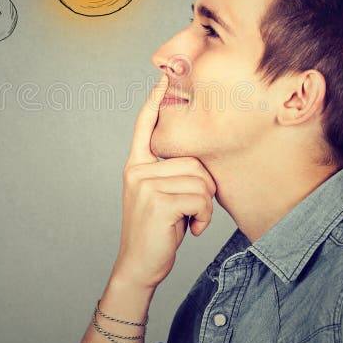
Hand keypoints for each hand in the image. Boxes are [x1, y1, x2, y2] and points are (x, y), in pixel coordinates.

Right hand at [111, 74, 216, 289]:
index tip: (164, 76)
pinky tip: (191, 229)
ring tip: (191, 220)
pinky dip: (204, 216)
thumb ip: (171, 173)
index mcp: (136, 165)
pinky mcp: (157, 200)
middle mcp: (137, 169)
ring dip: (205, 205)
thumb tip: (199, 158)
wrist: (139, 267)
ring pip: (200, 179)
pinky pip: (200, 197)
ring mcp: (144, 184)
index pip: (145, 125)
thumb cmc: (157, 231)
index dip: (155, 100)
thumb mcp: (161, 196)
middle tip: (193, 210)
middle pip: (193, 159)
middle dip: (204, 187)